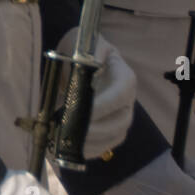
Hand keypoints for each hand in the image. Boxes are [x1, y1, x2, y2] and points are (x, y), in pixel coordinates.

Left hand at [56, 30, 134, 158]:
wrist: (80, 58)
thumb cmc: (83, 50)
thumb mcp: (85, 44)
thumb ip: (89, 53)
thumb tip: (90, 64)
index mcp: (124, 78)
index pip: (121, 94)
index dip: (104, 105)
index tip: (82, 111)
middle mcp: (127, 100)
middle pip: (120, 121)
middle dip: (96, 129)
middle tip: (70, 129)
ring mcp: (120, 116)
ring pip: (115, 136)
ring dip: (92, 142)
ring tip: (67, 140)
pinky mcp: (110, 129)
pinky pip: (106, 145)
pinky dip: (90, 150)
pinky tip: (72, 148)